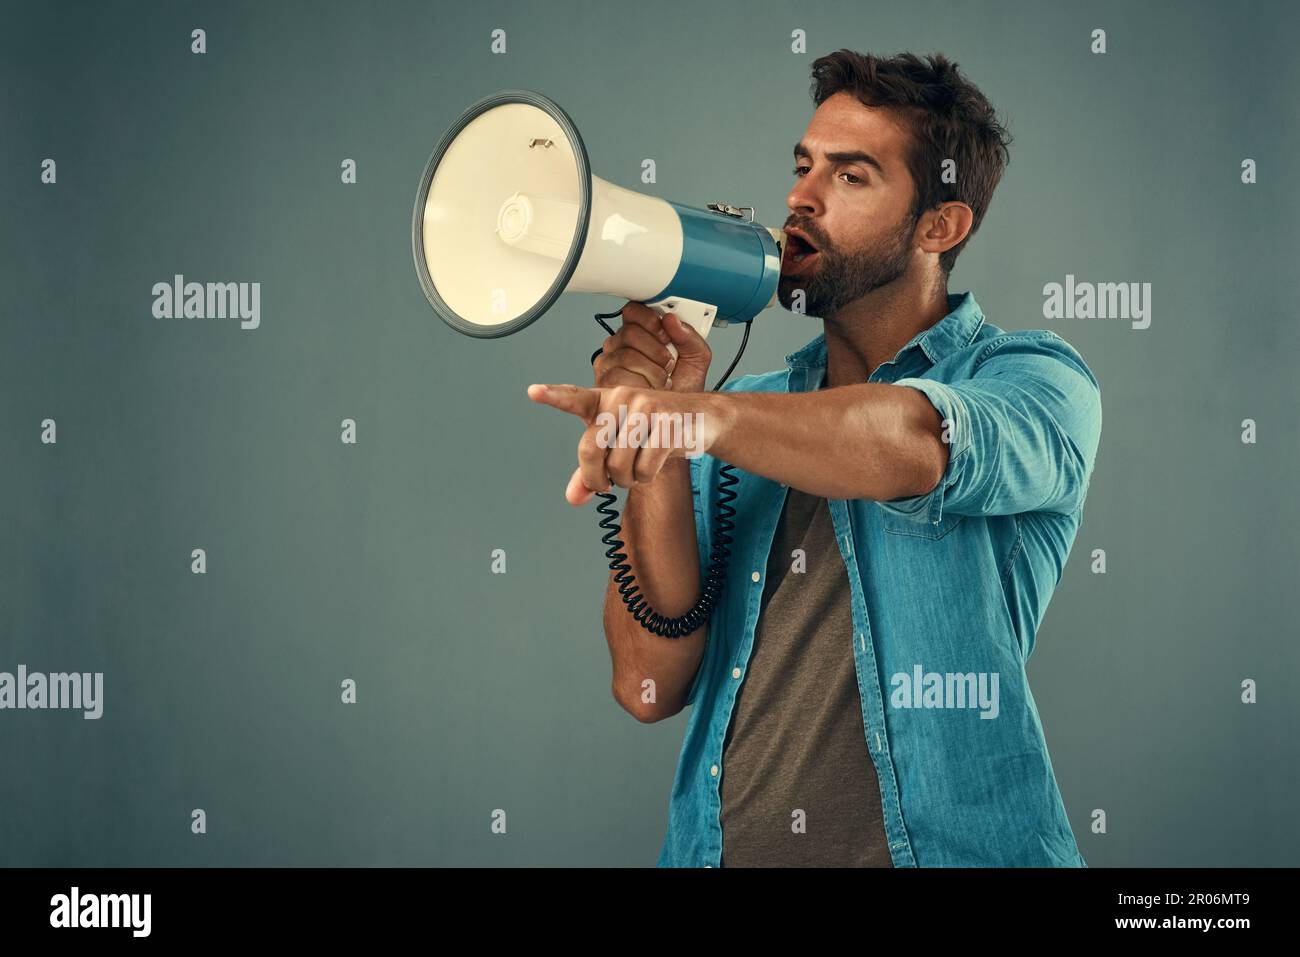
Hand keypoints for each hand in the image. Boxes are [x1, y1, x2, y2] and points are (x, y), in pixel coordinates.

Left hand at [527, 383, 720, 505]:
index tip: (533, 391)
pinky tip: (655, 464)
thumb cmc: (654, 433)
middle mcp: (621, 398)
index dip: (553, 396)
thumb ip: (593, 472)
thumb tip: (574, 498)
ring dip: (627, 480)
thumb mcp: (620, 450)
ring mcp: (646, 407)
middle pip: (591, 450)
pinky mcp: (667, 423)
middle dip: (598, 478)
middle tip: (608, 484)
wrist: (700, 421)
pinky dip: (646, 478)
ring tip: (638, 469)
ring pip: (618, 465)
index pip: (574, 398)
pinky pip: (644, 469)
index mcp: (605, 401)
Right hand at [593, 302, 712, 392]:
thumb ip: (689, 335)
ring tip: (663, 380)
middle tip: (669, 363)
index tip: (666, 334)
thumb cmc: (682, 389)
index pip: (632, 311)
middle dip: (656, 349)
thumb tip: (672, 319)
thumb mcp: (696, 357)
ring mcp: (608, 364)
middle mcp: (618, 345)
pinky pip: (620, 375)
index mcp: (638, 332)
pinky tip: (651, 390)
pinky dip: (643, 384)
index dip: (649, 319)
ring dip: (653, 370)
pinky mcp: (604, 383)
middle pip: (629, 332)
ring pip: (627, 355)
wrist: (676, 416)